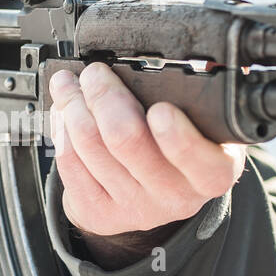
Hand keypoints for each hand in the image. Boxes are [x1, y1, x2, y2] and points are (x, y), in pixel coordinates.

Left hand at [48, 64, 246, 237]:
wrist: (150, 199)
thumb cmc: (175, 150)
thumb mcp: (201, 127)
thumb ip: (191, 100)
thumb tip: (163, 63)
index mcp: (212, 170)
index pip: (198, 159)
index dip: (177, 135)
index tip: (160, 109)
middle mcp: (176, 195)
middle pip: (127, 139)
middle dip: (104, 95)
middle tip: (95, 74)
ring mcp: (136, 207)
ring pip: (91, 145)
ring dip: (73, 104)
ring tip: (70, 85)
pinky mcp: (101, 212)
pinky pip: (71, 163)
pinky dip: (62, 128)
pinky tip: (64, 112)